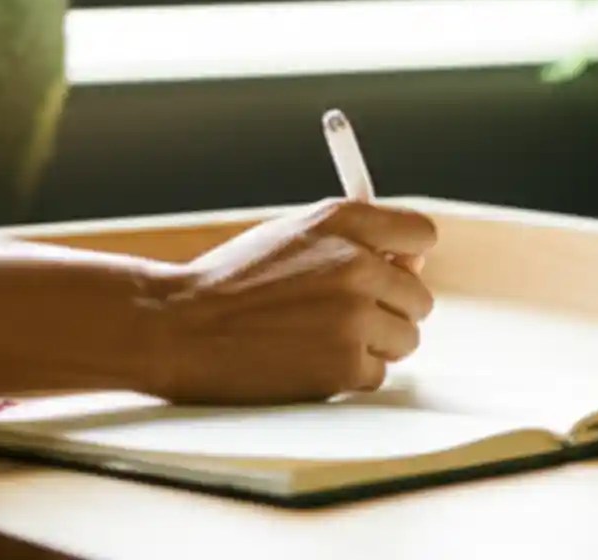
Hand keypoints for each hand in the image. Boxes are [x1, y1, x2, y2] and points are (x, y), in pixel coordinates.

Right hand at [145, 199, 437, 404]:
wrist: (178, 328)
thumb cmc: (229, 283)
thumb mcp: (288, 236)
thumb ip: (348, 240)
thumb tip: (409, 267)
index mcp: (340, 221)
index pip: (420, 234)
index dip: (408, 258)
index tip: (393, 273)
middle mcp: (355, 264)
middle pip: (418, 296)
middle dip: (389, 311)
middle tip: (344, 320)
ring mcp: (353, 316)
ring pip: (405, 339)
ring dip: (372, 346)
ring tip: (318, 341)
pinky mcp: (346, 365)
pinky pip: (377, 375)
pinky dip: (347, 376)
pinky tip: (305, 363)